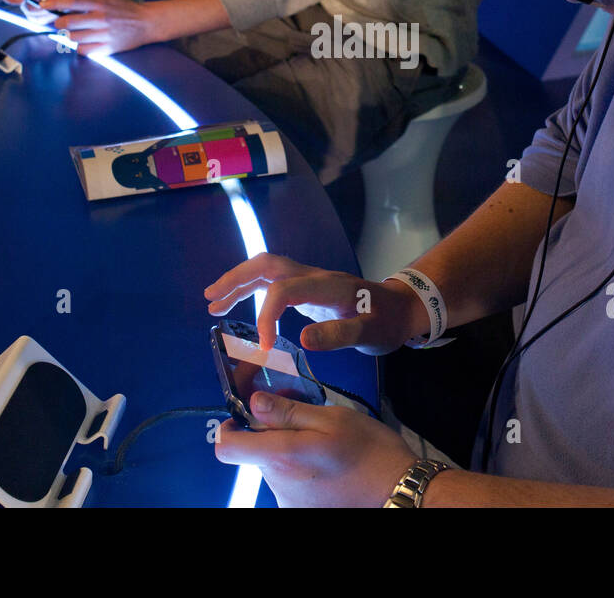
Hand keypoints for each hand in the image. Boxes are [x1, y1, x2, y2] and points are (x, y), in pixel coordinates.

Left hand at [40, 0, 164, 56]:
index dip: (55, 3)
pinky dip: (79, 47)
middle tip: (59, 22)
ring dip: (69, 35)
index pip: (72, 2)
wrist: (147, 23)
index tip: (43, 5)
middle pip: (69, 22)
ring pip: (75, 38)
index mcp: (101, 4)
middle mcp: (102, 19)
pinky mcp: (108, 49)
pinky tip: (83, 42)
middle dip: (59, 22)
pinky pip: (85, 50)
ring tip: (72, 32)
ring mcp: (105, 35)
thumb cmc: (125, 8)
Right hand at [205, 252, 426, 355]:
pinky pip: (273, 281)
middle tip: (210, 302)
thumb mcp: (371, 334)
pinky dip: (251, 288)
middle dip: (236, 280)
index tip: (262, 348)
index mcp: (327, 286)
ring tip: (213, 303)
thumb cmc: (388, 322)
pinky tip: (237, 302)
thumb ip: (339, 336)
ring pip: (267, 270)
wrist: (402, 307)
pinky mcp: (308, 287)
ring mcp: (310, 279)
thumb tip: (301, 338)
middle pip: (267, 265)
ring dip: (238, 282)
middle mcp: (314, 276)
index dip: (266, 316)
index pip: (284, 290)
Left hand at [214, 393, 415, 506]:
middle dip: (273, 434)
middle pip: (256, 454)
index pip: (227, 448)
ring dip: (290, 452)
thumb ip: (289, 412)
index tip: (246, 416)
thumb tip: (253, 403)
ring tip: (324, 445)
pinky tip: (328, 466)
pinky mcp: (301, 511)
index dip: (230, 429)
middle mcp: (278, 484)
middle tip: (305, 420)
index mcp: (282, 456)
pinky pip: (290, 484)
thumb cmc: (370, 451)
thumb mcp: (333, 418)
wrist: (399, 494)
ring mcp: (289, 502)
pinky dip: (301, 471)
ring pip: (275, 468)